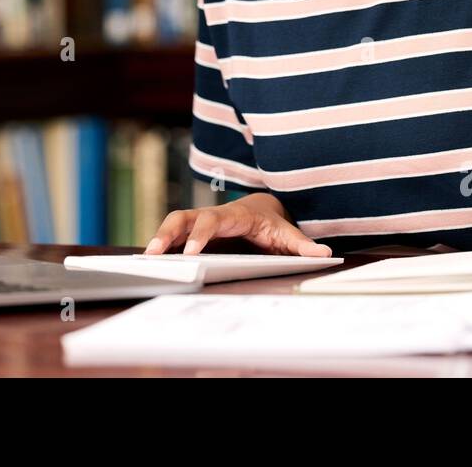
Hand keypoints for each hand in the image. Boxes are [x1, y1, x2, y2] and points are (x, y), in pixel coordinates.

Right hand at [143, 198, 332, 256]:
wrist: (263, 210)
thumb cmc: (273, 223)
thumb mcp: (289, 233)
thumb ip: (303, 244)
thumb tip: (325, 252)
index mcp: (233, 215)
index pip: (212, 222)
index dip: (201, 235)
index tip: (193, 252)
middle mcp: (212, 215)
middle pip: (184, 218)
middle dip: (168, 233)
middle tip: (155, 253)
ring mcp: (200, 222)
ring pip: (174, 224)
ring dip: (159, 239)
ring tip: (146, 259)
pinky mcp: (194, 232)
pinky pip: (174, 236)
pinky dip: (161, 245)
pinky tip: (150, 262)